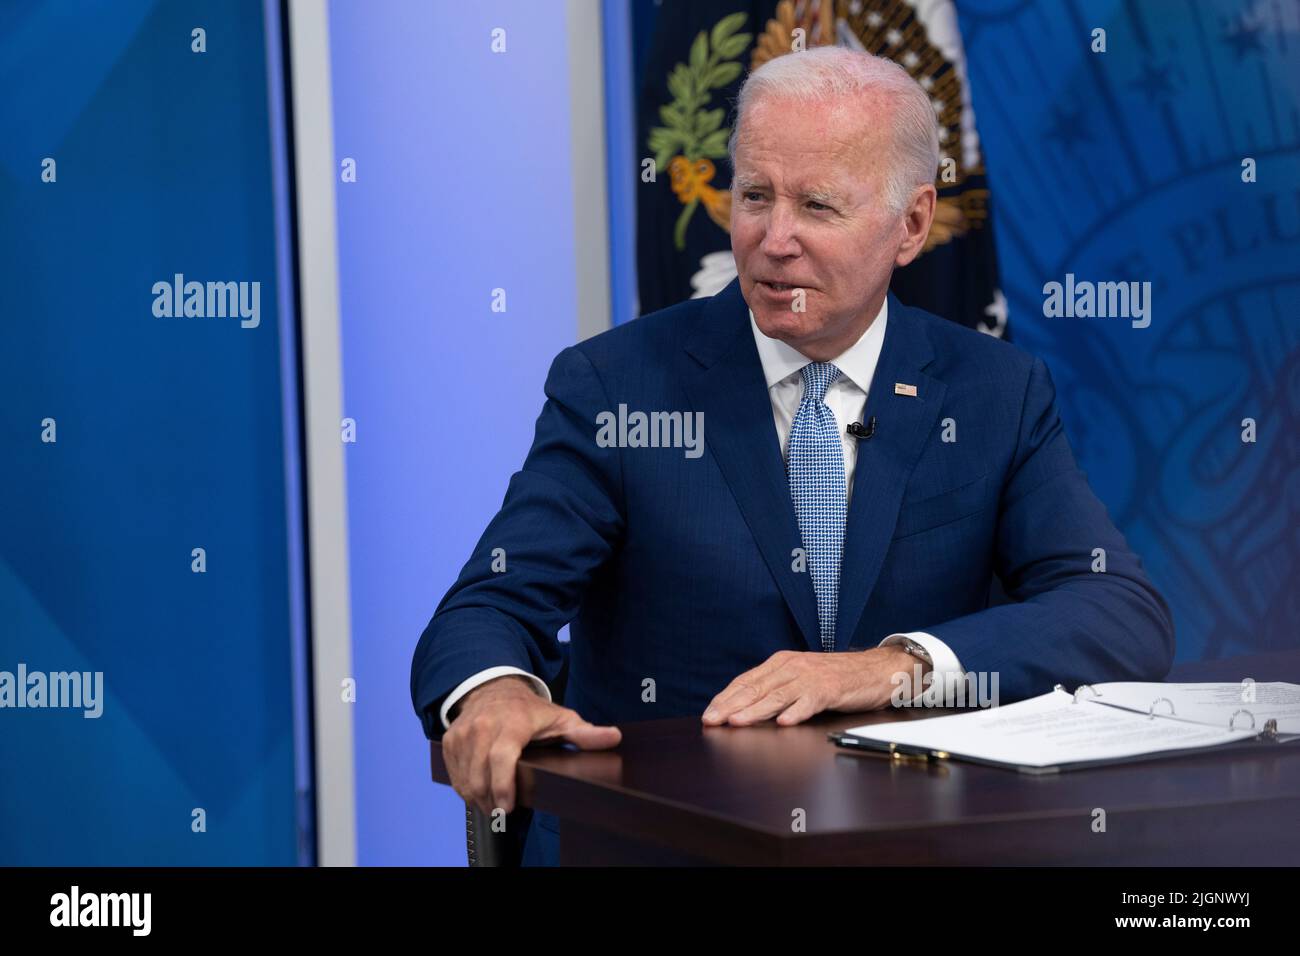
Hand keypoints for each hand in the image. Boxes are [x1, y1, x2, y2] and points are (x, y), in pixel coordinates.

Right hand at [443, 675, 620, 815]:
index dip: (503, 785)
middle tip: (504, 812)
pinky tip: (479, 791)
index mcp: (513, 721)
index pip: (502, 757)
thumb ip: (585, 733)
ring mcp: (463, 732)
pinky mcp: (450, 740)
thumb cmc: (529, 709)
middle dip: (491, 800)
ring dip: (478, 798)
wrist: (493, 689)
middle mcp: (484, 725)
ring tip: (493, 805)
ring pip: (465, 778)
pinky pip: (454, 774)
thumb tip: (614, 737)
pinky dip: (465, 788)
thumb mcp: (561, 718)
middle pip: (480, 774)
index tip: (507, 807)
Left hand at [702, 646, 926, 726]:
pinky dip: (796, 712)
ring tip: (737, 721)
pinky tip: (784, 722)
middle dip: (730, 706)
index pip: (746, 681)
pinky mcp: (830, 689)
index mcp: (782, 663)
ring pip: (777, 695)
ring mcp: (811, 677)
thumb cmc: (836, 677)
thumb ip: (777, 688)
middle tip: (711, 721)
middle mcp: (792, 667)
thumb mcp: (801, 678)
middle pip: (755, 687)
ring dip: (755, 710)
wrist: (876, 669)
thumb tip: (746, 708)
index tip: (708, 714)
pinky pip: (810, 702)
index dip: (725, 698)